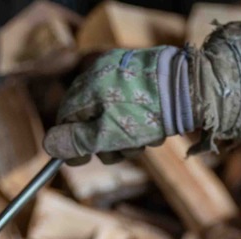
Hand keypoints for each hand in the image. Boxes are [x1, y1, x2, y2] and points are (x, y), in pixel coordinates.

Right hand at [44, 47, 195, 162]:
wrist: (193, 89)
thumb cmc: (148, 112)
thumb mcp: (108, 134)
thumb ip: (78, 141)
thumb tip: (48, 146)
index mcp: (86, 87)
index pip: (66, 118)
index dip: (72, 143)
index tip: (82, 160)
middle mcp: (100, 76)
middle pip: (91, 121)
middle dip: (107, 144)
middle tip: (124, 151)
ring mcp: (123, 76)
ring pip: (115, 119)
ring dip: (128, 138)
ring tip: (146, 139)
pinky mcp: (143, 81)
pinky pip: (133, 109)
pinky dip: (141, 124)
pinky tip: (157, 128)